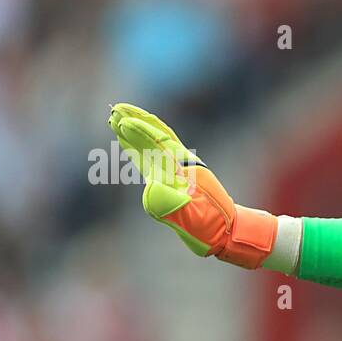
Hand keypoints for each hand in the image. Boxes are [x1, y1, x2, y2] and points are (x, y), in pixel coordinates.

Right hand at [108, 103, 276, 268]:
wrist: (227, 231)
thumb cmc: (209, 227)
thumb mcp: (192, 219)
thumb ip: (172, 205)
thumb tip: (152, 189)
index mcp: (183, 172)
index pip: (160, 145)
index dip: (142, 133)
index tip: (123, 122)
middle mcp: (181, 166)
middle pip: (156, 136)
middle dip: (136, 122)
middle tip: (115, 109)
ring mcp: (179, 169)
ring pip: (156, 140)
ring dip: (138, 127)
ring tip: (119, 115)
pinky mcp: (176, 176)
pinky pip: (156, 153)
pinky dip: (141, 143)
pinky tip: (130, 141)